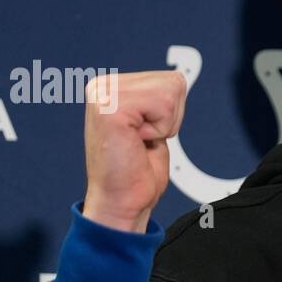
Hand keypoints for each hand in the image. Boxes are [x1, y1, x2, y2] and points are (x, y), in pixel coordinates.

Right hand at [81, 70, 187, 232]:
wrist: (122, 202)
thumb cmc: (136, 172)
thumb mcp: (151, 125)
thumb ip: (157, 99)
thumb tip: (178, 79)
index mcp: (110, 87)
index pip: (171, 80)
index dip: (170, 114)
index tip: (144, 135)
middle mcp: (103, 85)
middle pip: (173, 82)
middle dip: (170, 118)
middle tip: (142, 141)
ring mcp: (104, 93)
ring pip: (170, 92)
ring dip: (164, 125)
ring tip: (138, 142)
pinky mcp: (110, 106)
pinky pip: (163, 105)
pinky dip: (160, 129)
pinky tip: (136, 142)